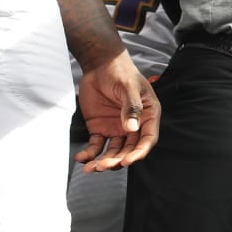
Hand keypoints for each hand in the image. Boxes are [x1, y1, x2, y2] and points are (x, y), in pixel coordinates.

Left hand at [74, 52, 160, 171]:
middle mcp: (134, 125)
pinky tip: (82, 157)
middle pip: (129, 149)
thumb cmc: (120, 71)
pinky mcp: (100, 127)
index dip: (139, 152)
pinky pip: (96, 145)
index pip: (147, 139)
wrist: (99, 64)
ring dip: (104, 160)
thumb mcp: (128, 87)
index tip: (127, 160)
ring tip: (91, 167)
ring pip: (113, 150)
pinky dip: (90, 153)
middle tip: (104, 166)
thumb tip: (131, 128)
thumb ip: (131, 107)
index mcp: (148, 115)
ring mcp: (117, 128)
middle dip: (117, 160)